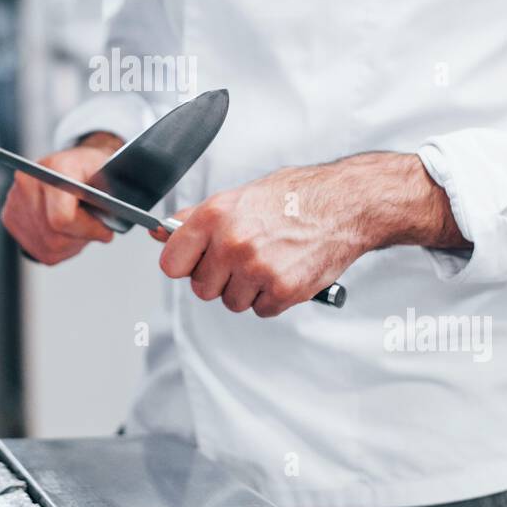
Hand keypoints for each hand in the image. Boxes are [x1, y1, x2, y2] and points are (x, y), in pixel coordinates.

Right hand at [1, 134, 123, 265]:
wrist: (74, 164)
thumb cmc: (91, 170)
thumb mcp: (109, 178)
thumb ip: (109, 202)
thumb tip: (104, 229)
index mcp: (55, 167)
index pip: (62, 218)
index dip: (87, 229)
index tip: (103, 230)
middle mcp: (28, 181)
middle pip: (55, 237)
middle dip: (81, 237)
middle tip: (94, 228)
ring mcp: (15, 200)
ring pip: (48, 246)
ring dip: (70, 243)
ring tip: (79, 226)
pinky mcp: (10, 216)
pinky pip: (39, 249)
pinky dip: (57, 246)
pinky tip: (65, 230)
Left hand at [153, 152, 464, 317]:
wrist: (344, 205)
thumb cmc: (295, 197)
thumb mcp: (240, 196)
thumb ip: (198, 218)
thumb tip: (162, 234)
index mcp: (215, 216)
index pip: (172, 263)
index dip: (184, 265)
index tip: (194, 263)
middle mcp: (233, 243)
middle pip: (202, 288)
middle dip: (219, 279)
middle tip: (243, 259)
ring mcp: (257, 269)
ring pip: (232, 302)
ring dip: (247, 289)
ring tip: (269, 261)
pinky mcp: (283, 290)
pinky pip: (261, 310)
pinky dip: (272, 298)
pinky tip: (284, 271)